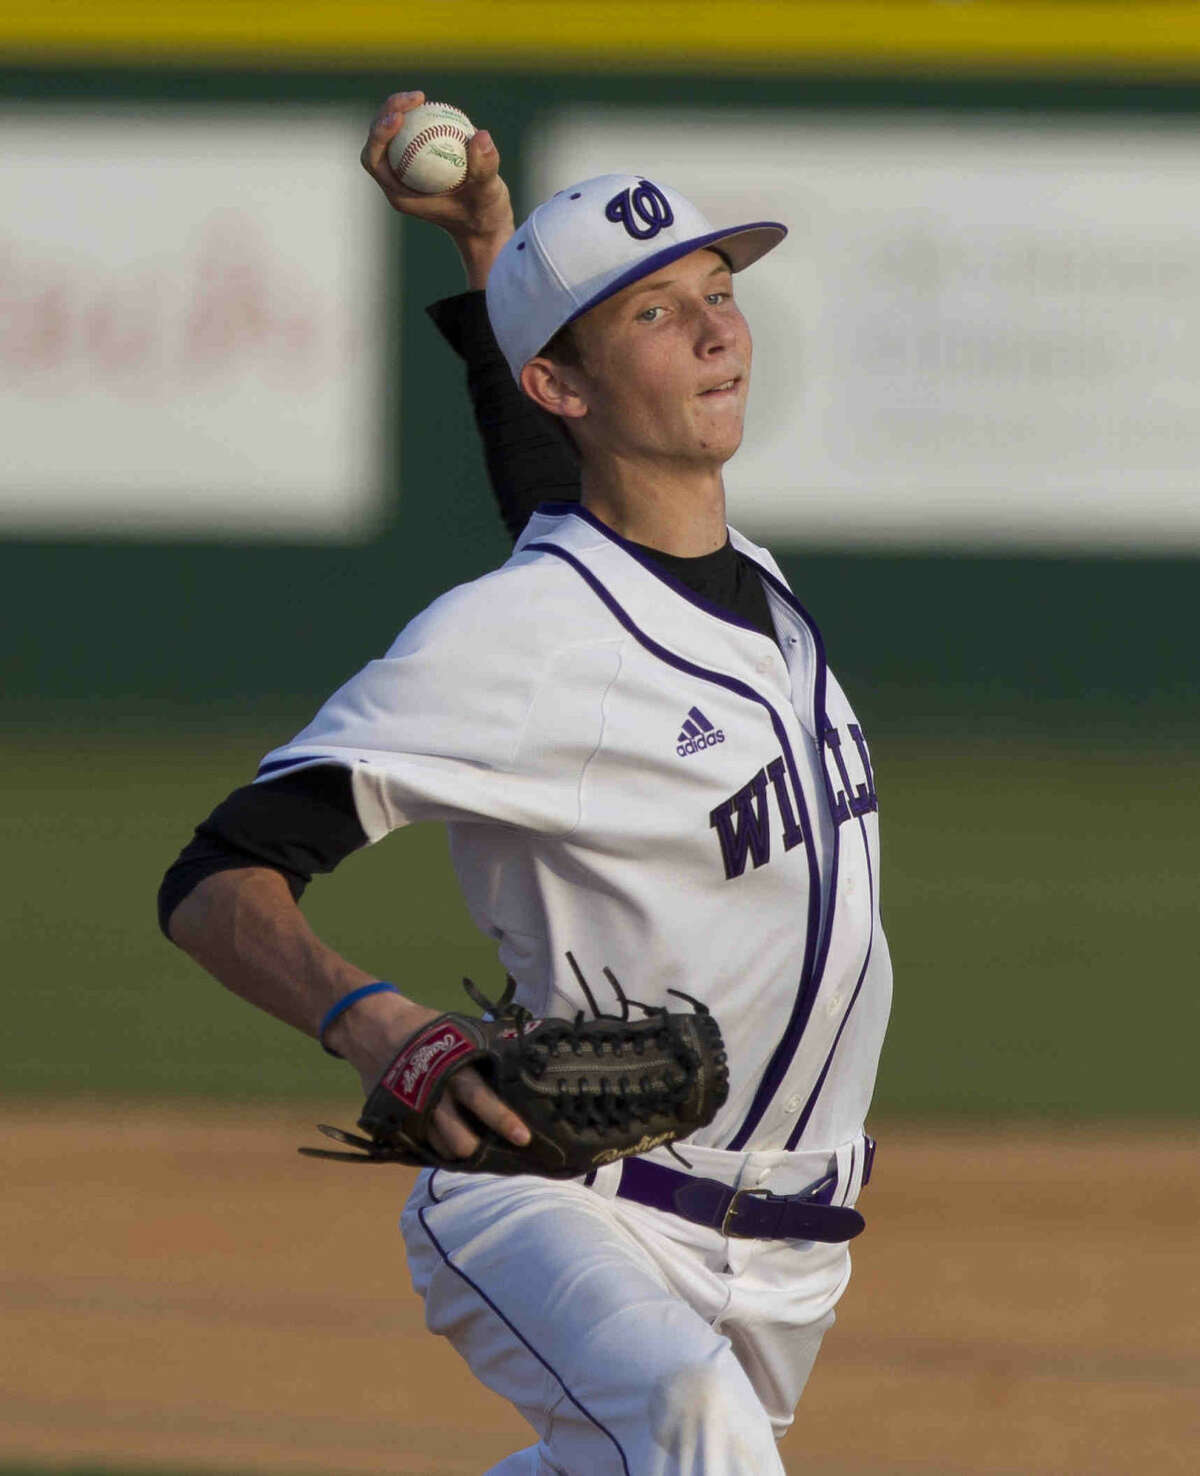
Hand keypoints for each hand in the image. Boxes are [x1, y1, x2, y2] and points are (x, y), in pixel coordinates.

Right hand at [329, 993, 529, 1158]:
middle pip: (459, 1139)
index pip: (481, 1099)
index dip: (504, 1120)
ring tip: (472, 1146)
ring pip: (441, 1148)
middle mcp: (433, 1094)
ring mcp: (412, 1110)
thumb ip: (482, 1052)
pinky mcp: (396, 1119)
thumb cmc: (425, 1027)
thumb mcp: (458, 1033)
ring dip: (457, 1150)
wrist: (373, 1026)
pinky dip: (436, 1145)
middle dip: (478, 1149)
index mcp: (453, 1069)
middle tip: (493, 1148)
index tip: (524, 1138)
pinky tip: (447, 1139)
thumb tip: (520, 1062)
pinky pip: (422, 1144)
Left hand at [361, 89, 514, 287]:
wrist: (486, 225)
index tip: (399, 117)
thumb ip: (484, 168)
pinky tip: (432, 106)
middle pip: (378, 142)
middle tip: (413, 99)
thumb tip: (481, 135)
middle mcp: (398, 182)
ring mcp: (406, 171)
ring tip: (420, 97)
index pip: (375, 160)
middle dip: (387, 114)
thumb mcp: (488, 193)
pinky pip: (411, 135)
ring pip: (392, 136)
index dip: (379, 134)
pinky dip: (418, 118)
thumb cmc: (484, 215)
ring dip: (400, 111)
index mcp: (401, 194)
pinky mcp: (418, 163)